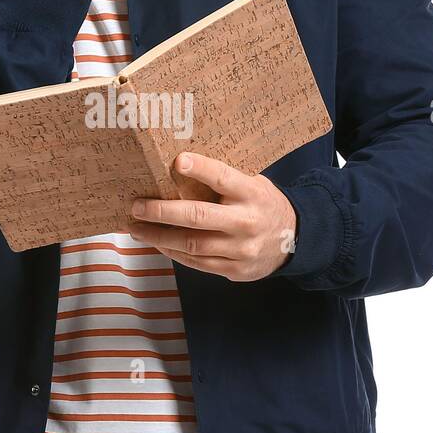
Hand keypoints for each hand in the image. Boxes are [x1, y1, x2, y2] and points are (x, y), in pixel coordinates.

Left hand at [127, 152, 298, 280]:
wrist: (295, 240)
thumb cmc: (262, 204)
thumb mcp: (253, 184)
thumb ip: (224, 181)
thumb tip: (178, 167)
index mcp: (252, 194)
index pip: (224, 178)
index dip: (201, 169)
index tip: (178, 161)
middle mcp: (247, 222)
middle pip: (198, 217)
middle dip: (162, 212)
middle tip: (136, 207)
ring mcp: (241, 250)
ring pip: (192, 245)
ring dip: (159, 237)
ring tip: (137, 228)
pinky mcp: (235, 270)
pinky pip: (197, 263)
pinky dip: (173, 252)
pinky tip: (158, 242)